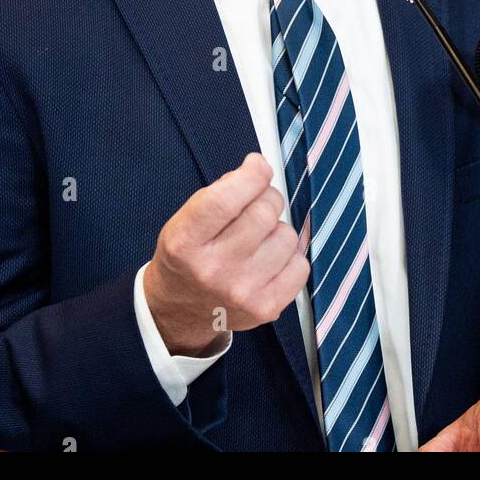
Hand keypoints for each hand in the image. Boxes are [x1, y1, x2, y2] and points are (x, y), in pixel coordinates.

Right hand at [143, 152, 307, 355]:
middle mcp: (212, 269)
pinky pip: (300, 265)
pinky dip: (290, 257)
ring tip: (259, 240)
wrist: (178, 313)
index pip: (226, 198)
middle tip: (258, 202)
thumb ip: (220, 192)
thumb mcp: (185, 220)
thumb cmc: (187, 258)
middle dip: (267, 197)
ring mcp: (241, 292)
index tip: (257, 166)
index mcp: (184, 242)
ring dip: (278, 229)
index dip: (251, 175)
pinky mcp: (266, 309)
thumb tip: (260, 169)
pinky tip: (270, 260)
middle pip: (263, 212)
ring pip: (287, 235)